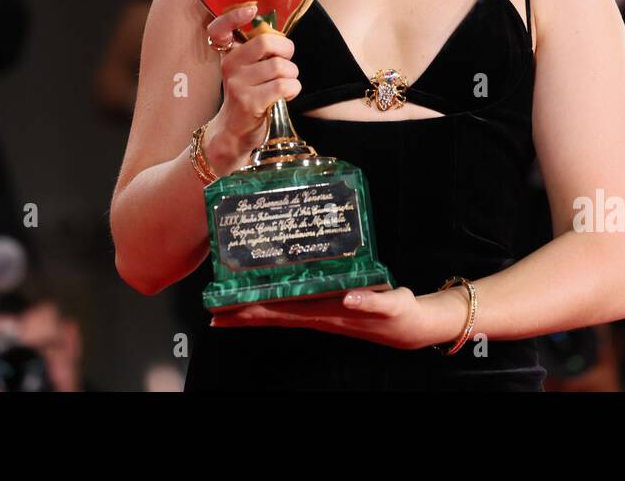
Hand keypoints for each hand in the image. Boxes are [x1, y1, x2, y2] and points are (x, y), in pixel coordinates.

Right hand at [205, 2, 300, 174]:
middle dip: (286, 50)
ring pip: (280, 66)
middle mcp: (229, 66)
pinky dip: (293, 88)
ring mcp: (238, 84)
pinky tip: (287, 94)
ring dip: (292, 75)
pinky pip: (284, 85)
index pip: (220, 28)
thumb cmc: (249, 95)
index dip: (234, 16)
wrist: (234, 132)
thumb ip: (258, 52)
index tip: (251, 10)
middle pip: (265, 42)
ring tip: (285, 83)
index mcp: (228, 54)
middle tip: (287, 60)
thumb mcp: (246, 70)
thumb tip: (281, 36)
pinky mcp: (250, 102)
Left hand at [210, 285, 467, 350]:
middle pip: (274, 315)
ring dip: (254, 310)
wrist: (412, 326)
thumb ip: (372, 301)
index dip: (252, 311)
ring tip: (227, 306)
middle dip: (242, 313)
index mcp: (329, 314)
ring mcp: (322, 314)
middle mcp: (320, 315)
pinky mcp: (329, 308)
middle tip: (212, 309)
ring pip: (281, 312)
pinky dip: (276, 303)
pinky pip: (295, 306)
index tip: (224, 310)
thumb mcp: (391, 305)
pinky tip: (264, 299)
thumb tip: (349, 298)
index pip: (282, 312)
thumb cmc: (400, 313)